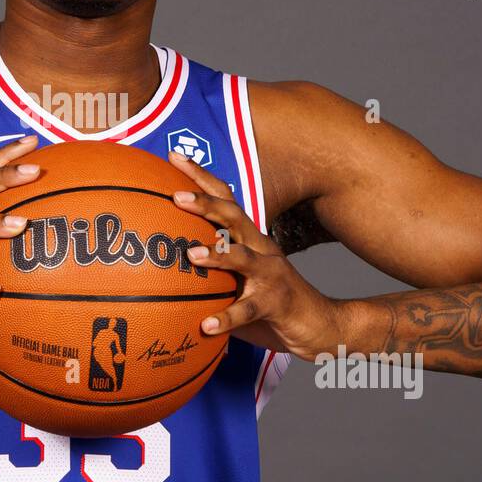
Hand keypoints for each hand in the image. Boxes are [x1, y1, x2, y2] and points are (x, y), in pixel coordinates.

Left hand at [167, 150, 347, 360]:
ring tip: (192, 255)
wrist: (321, 326)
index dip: (201, 176)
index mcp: (249, 239)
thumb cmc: (270, 304)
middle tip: (177, 196)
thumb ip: (208, 273)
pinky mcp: (275, 303)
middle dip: (206, 203)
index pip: (224, 199)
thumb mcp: (237, 282)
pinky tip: (206, 325)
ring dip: (218, 254)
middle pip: (233, 217)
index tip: (173, 155)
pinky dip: (226, 317)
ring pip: (243, 258)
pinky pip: (248, 310)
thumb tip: (160, 273)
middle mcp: (260, 249)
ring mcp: (270, 274)